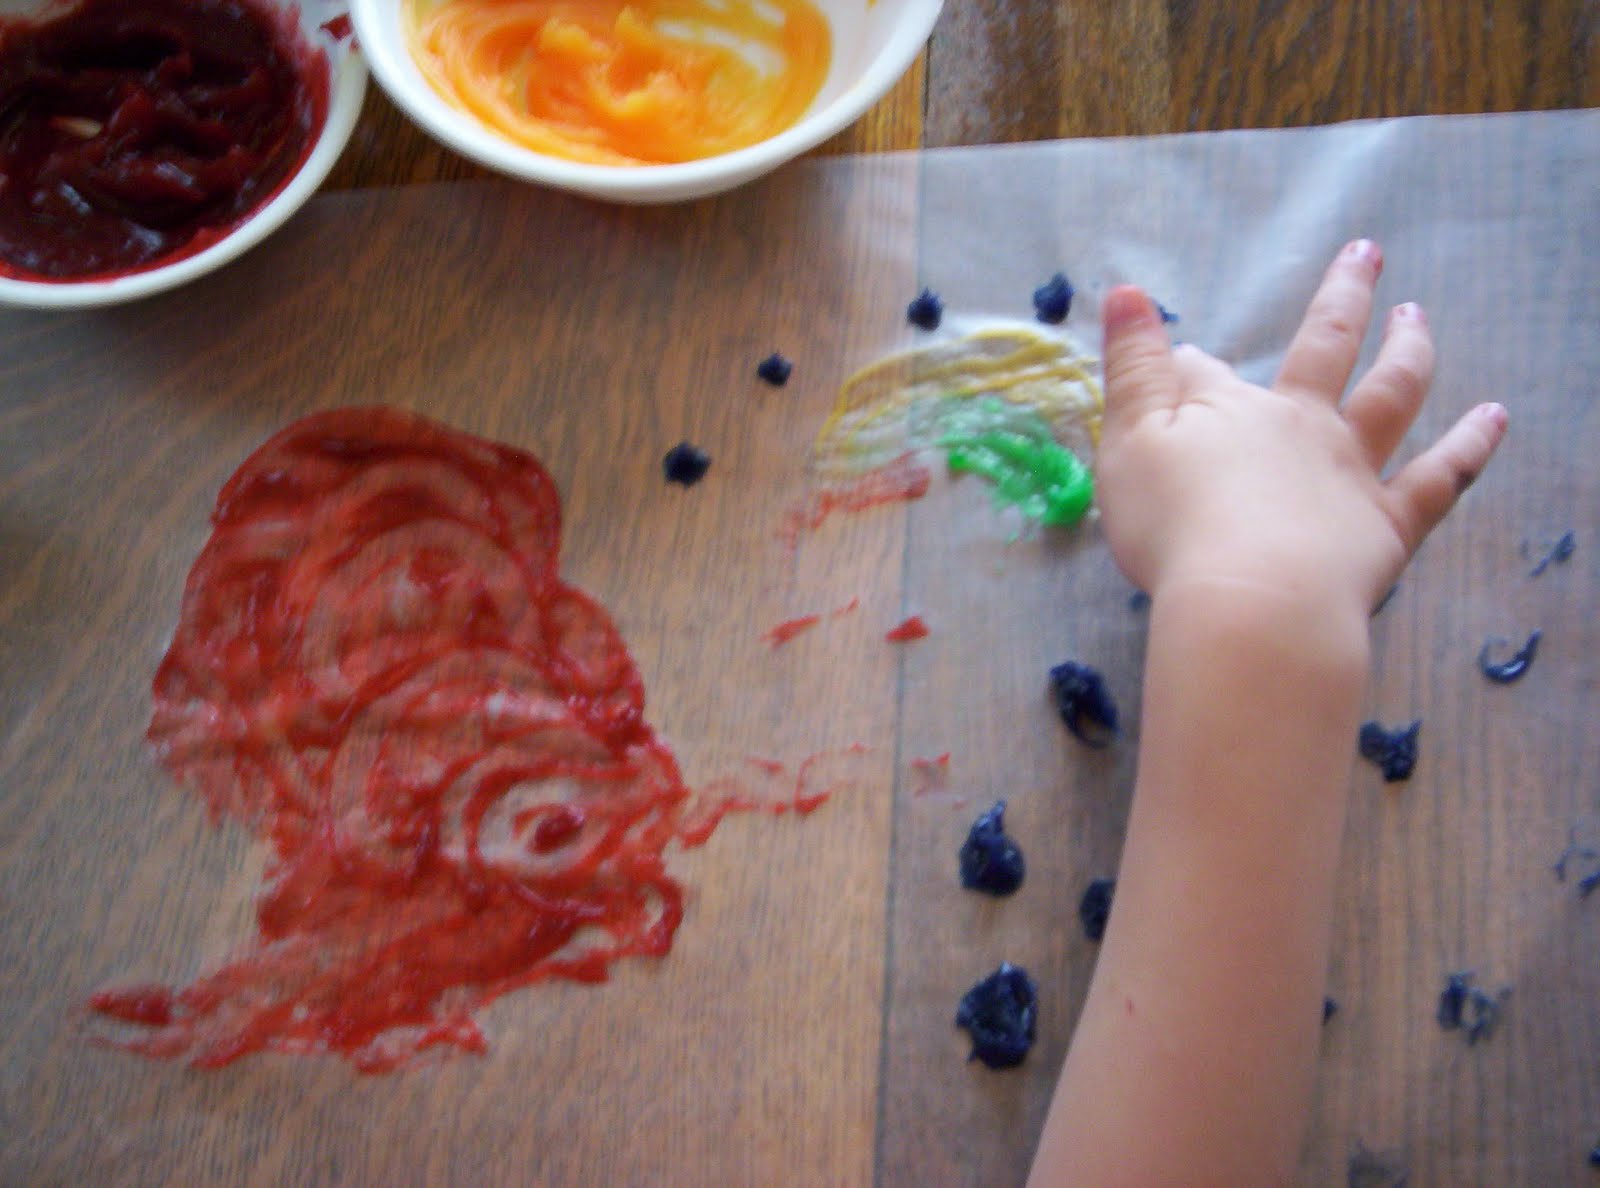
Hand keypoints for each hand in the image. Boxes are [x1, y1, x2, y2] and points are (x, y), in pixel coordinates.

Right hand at [1094, 240, 1507, 616]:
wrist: (1250, 603)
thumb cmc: (1176, 525)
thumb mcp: (1130, 442)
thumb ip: (1132, 369)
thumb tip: (1127, 293)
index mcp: (1232, 409)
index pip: (1207, 375)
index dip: (1188, 366)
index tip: (1183, 360)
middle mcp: (1302, 424)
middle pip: (1326, 348)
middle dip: (1342, 297)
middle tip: (1366, 254)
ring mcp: (1353, 470)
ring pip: (1392, 396)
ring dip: (1410, 350)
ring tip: (1419, 317)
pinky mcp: (1389, 523)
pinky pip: (1440, 478)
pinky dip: (1470, 445)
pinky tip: (1494, 416)